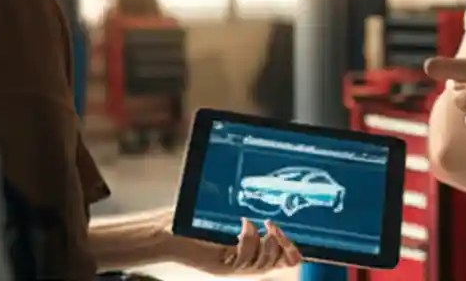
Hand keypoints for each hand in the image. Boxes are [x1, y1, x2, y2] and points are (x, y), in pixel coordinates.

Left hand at [162, 217, 302, 275]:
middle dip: (284, 244)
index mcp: (248, 252)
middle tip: (275, 225)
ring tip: (262, 222)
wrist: (165, 233)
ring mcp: (232, 267)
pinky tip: (245, 223)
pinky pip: (244, 259)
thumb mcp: (225, 215)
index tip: (300, 237)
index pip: (282, 259)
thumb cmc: (191, 221)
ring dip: (266, 241)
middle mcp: (243, 263)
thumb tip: (268, 198)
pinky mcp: (221, 267)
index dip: (295, 251)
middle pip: (277, 263)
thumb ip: (246, 213)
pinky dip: (249, 239)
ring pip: (263, 263)